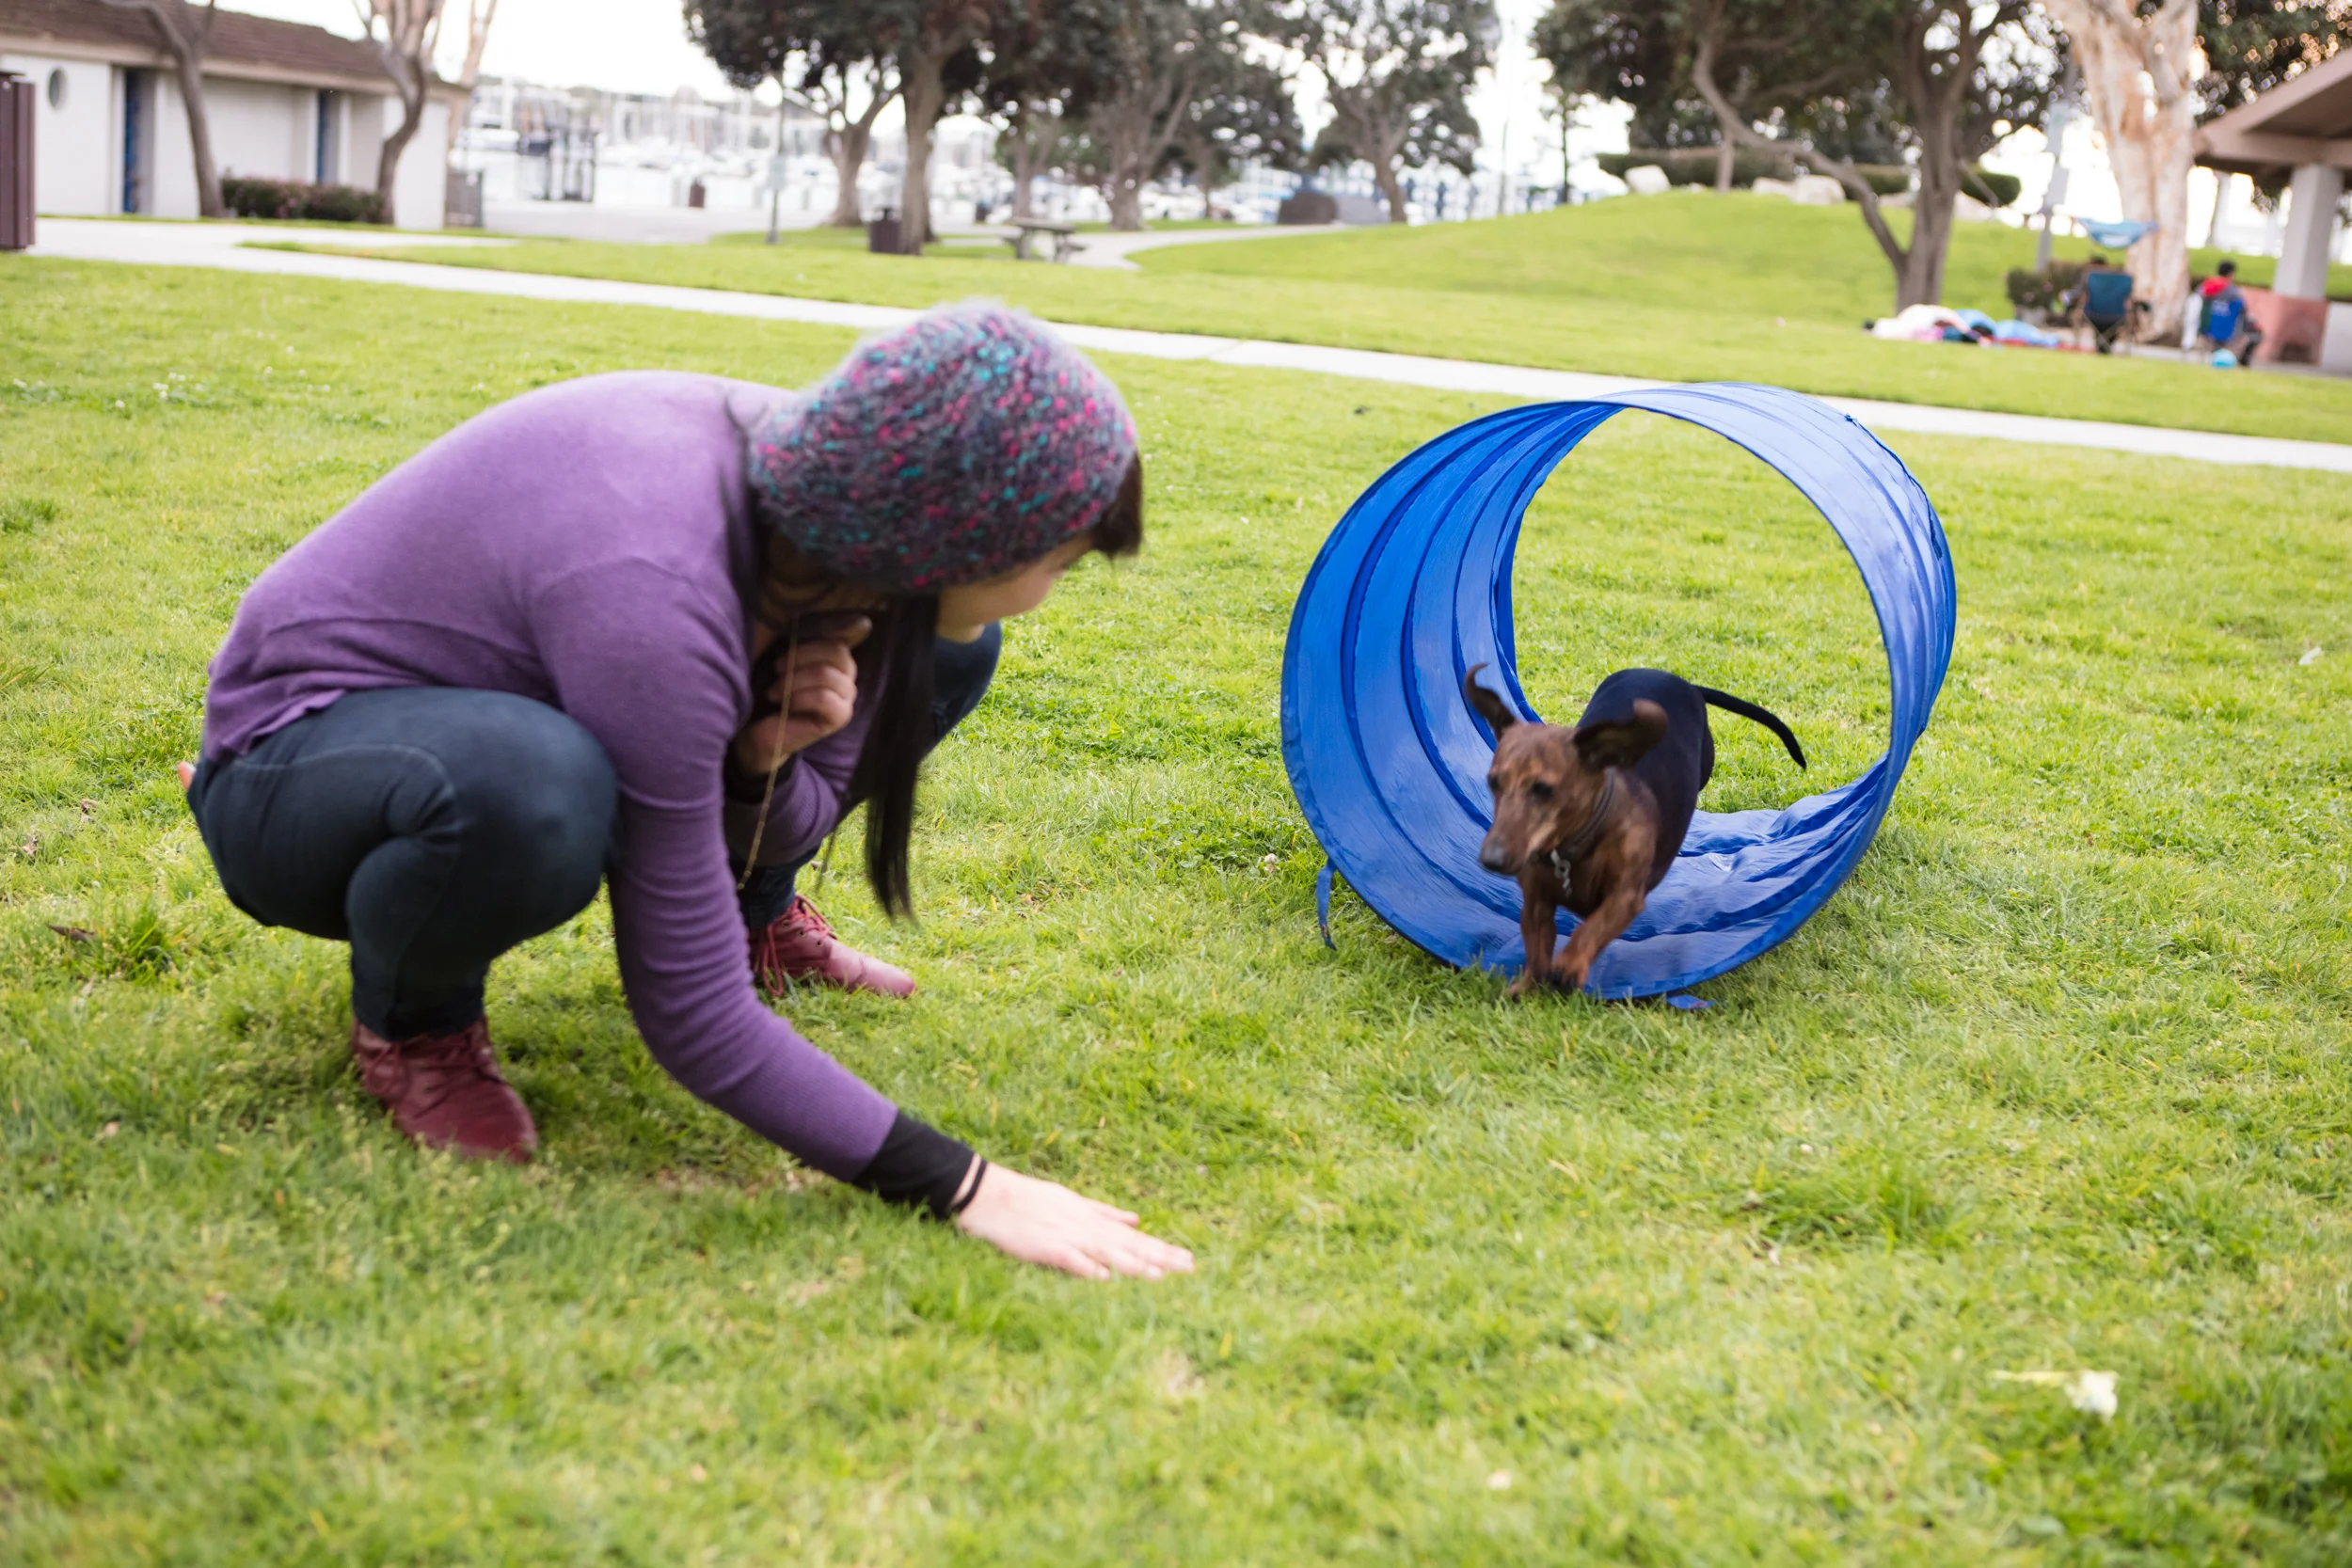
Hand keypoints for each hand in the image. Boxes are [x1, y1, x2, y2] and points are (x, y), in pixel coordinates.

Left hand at [732, 616, 868, 775]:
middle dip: (800, 657)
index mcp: (834, 652)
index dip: (821, 630)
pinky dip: (801, 698)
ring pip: (828, 675)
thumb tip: (832, 614)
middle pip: (837, 651)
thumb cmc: (764, 684)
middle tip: (776, 669)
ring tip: (776, 691)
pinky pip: (826, 698)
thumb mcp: (778, 649)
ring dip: (795, 681)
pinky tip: (786, 704)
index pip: (843, 630)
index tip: (789, 639)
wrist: (754, 726)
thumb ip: (800, 630)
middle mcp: (846, 672)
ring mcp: (846, 695)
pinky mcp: (841, 717)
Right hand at [954, 1162, 1195, 1280]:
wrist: (991, 1195)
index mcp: (1093, 1218)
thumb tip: (1136, 1220)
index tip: (1188, 1260)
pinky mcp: (1045, 1247)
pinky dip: (1087, 1267)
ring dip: (1132, 1264)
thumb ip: (1105, 1213)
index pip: (1135, 1238)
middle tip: (1189, 1268)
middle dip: (1159, 1257)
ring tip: (1159, 1275)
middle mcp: (1085, 1227)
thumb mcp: (1074, 1202)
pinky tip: (1104, 1278)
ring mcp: (1066, 1236)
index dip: (1162, 1249)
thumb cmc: (1032, 1199)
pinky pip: (1070, 1260)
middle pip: (1128, 1246)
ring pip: (1106, 1252)